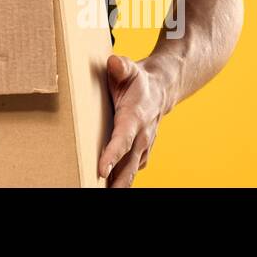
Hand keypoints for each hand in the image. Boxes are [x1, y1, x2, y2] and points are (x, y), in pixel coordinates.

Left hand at [97, 54, 168, 187]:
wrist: (161, 88)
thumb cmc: (137, 80)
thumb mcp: (129, 68)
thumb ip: (121, 67)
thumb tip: (114, 63)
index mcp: (134, 116)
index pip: (122, 139)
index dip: (112, 155)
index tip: (101, 170)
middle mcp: (142, 135)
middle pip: (128, 164)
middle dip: (116, 181)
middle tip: (96, 190)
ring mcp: (144, 145)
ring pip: (132, 170)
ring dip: (119, 184)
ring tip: (101, 192)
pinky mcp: (143, 151)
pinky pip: (133, 169)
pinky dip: (123, 179)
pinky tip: (111, 186)